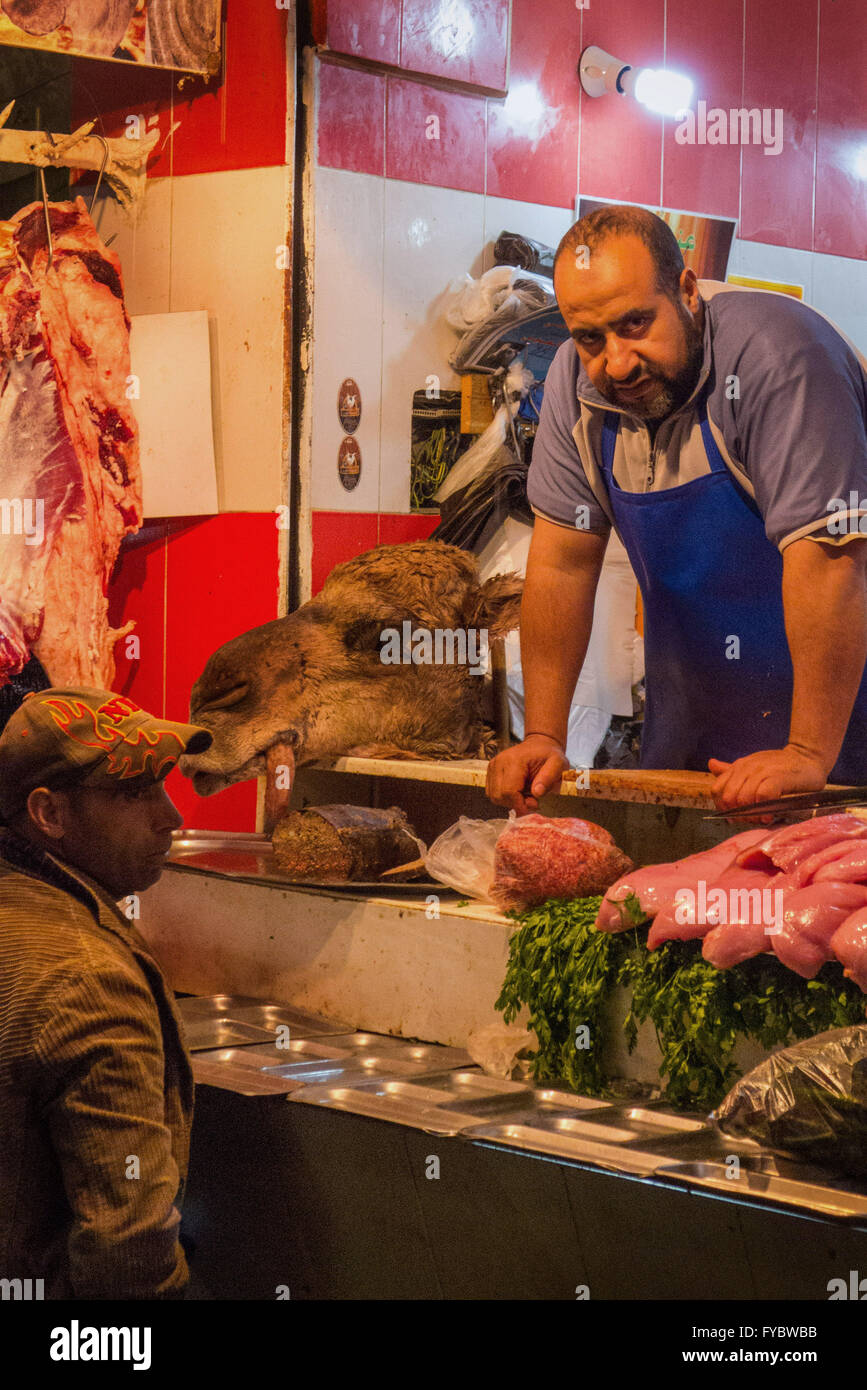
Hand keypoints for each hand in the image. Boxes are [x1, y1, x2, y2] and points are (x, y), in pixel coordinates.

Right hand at [486, 734, 569, 813]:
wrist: (539, 745)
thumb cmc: (548, 755)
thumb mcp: (558, 763)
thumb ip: (549, 778)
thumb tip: (537, 793)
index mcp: (514, 760)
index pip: (509, 791)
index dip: (521, 804)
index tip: (535, 804)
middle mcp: (499, 762)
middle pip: (499, 796)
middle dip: (516, 804)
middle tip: (532, 800)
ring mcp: (492, 766)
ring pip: (494, 796)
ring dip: (510, 801)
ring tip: (525, 794)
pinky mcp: (490, 772)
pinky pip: (492, 793)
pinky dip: (505, 797)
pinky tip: (517, 792)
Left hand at [708, 745, 828, 813]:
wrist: (808, 757)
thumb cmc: (781, 765)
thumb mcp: (753, 765)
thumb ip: (733, 770)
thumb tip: (711, 764)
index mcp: (739, 766)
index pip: (717, 790)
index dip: (723, 807)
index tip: (735, 816)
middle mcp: (747, 767)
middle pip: (729, 797)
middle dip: (738, 814)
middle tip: (752, 819)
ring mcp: (762, 771)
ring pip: (744, 799)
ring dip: (752, 815)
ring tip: (762, 818)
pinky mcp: (777, 777)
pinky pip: (763, 796)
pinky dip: (765, 810)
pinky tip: (770, 815)